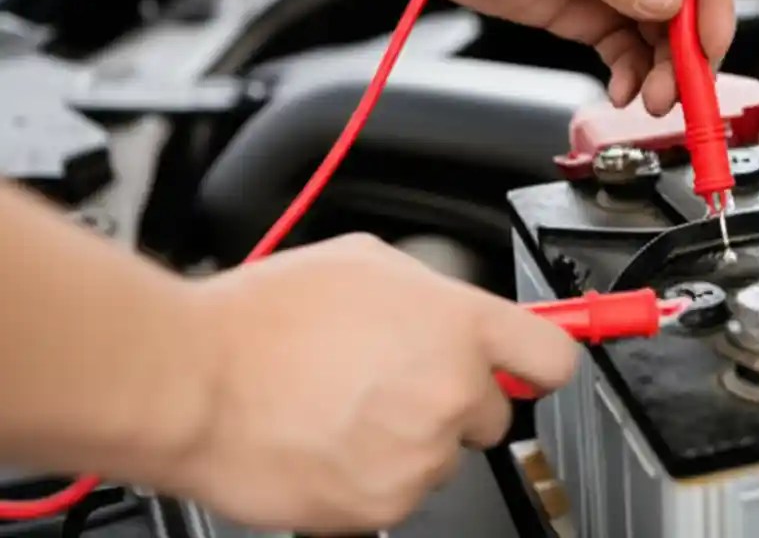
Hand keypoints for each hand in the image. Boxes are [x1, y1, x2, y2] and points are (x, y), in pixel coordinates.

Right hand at [172, 234, 578, 530]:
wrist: (193, 382)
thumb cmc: (264, 318)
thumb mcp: (366, 263)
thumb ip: (433, 291)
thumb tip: (456, 311)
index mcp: (460, 326)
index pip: (553, 356)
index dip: (542, 362)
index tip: (535, 367)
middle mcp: (452, 393)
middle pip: (494, 413)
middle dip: (455, 400)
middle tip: (395, 380)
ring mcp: (419, 456)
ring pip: (442, 456)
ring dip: (408, 438)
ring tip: (344, 406)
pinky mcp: (381, 507)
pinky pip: (397, 492)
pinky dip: (370, 475)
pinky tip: (328, 440)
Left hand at [389, 0, 736, 115]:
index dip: (713, 8)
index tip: (707, 50)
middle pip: (684, 7)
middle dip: (686, 53)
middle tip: (676, 92)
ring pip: (657, 36)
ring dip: (660, 71)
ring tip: (649, 99)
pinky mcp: (586, 13)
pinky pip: (624, 50)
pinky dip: (629, 75)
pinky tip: (622, 91)